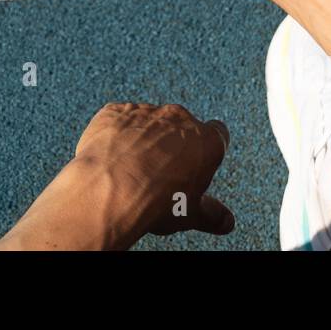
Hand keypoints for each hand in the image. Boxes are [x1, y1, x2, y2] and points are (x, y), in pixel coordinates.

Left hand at [0, 102, 232, 249]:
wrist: (106, 190)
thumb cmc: (149, 202)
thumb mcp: (188, 215)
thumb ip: (210, 212)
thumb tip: (224, 220)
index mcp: (204, 138)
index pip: (218, 135)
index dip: (203, 154)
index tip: (191, 171)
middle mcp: (176, 116)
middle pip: (180, 126)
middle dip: (171, 146)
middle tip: (160, 175)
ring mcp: (143, 110)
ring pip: (148, 121)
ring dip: (142, 139)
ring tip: (131, 170)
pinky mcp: (112, 109)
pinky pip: (118, 118)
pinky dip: (114, 133)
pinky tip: (107, 157)